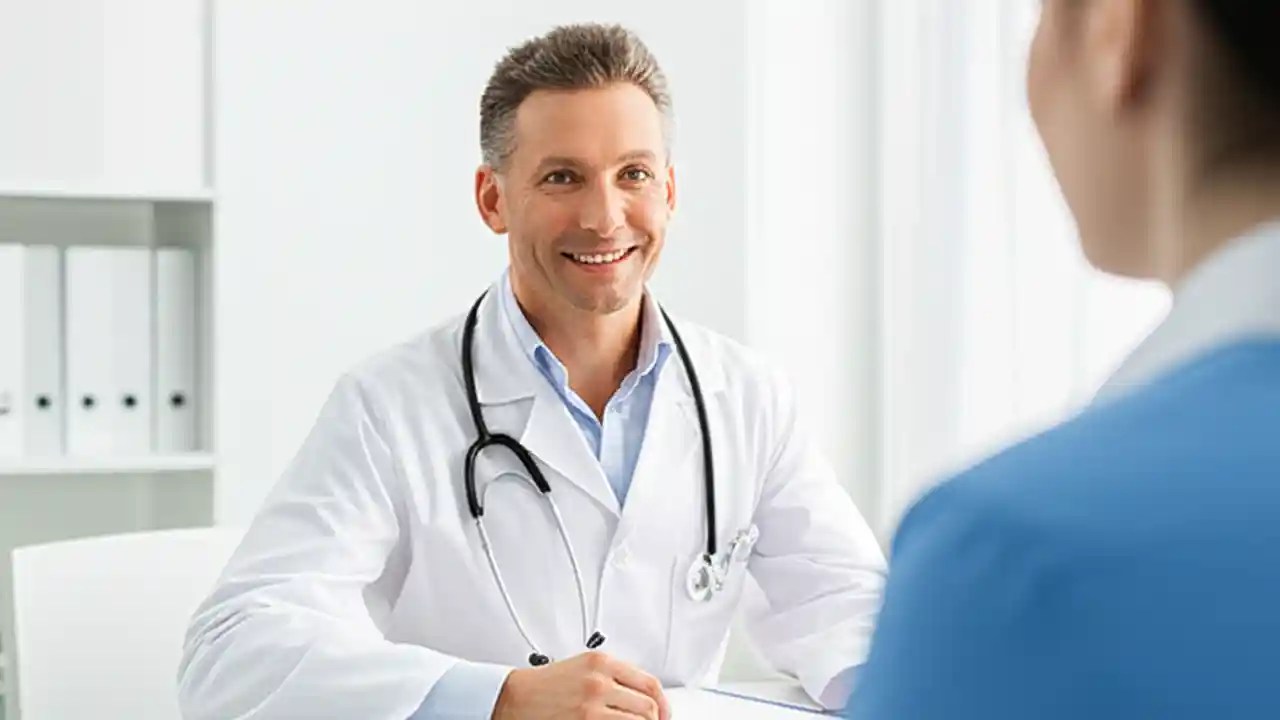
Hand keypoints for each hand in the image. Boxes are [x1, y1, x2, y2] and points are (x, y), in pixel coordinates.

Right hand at [492, 651, 670, 719]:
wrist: (514, 697)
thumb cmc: (545, 685)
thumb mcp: (583, 668)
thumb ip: (613, 677)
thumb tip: (641, 696)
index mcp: (602, 662)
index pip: (650, 684)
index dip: (663, 704)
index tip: (664, 715)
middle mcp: (600, 682)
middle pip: (648, 707)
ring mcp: (592, 705)